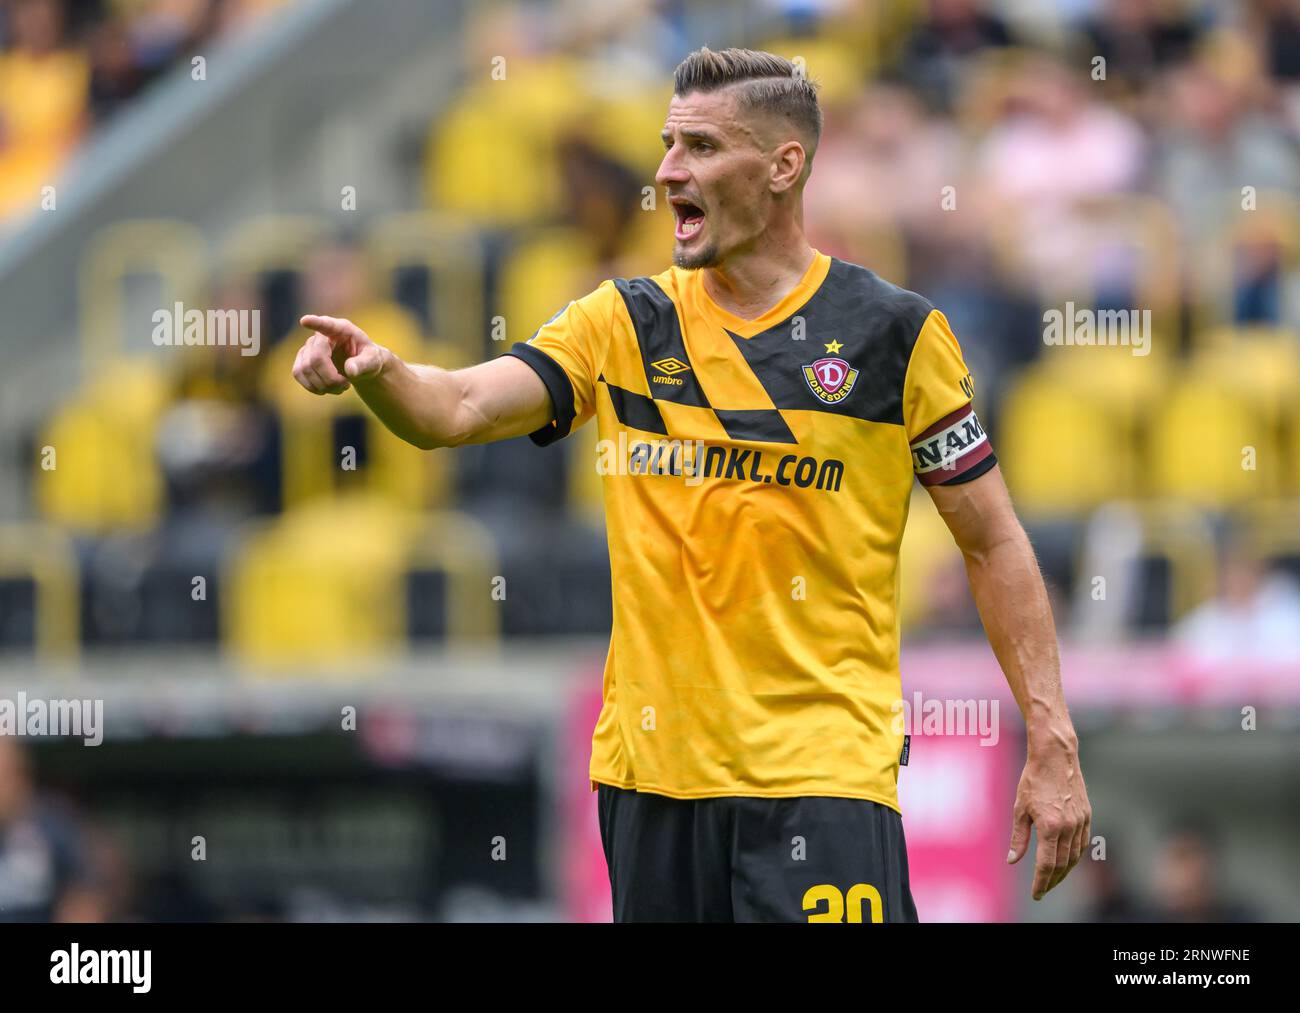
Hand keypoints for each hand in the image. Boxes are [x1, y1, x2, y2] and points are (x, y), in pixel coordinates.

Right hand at [292, 314, 386, 393]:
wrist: (361, 367)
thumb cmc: (368, 359)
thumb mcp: (373, 361)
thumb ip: (364, 364)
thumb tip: (350, 370)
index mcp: (342, 329)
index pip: (327, 325)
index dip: (315, 323)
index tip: (305, 321)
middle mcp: (322, 335)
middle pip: (316, 359)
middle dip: (330, 379)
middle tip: (346, 386)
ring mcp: (309, 346)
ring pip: (305, 368)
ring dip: (322, 385)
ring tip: (339, 388)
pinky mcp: (302, 359)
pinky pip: (298, 373)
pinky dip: (312, 386)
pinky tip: (326, 389)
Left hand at [1007, 732, 1091, 899]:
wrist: (1056, 757)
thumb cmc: (1033, 780)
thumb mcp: (1020, 808)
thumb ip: (1019, 837)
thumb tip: (1013, 861)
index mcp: (1050, 827)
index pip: (1047, 865)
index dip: (1041, 883)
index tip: (1036, 894)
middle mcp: (1069, 827)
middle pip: (1062, 865)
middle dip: (1052, 881)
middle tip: (1043, 890)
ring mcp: (1081, 822)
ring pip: (1075, 856)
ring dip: (1064, 871)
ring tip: (1053, 879)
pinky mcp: (1087, 815)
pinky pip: (1082, 843)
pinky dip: (1074, 856)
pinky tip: (1066, 860)